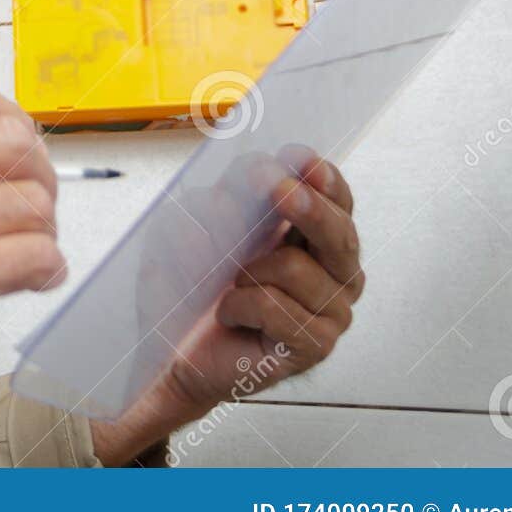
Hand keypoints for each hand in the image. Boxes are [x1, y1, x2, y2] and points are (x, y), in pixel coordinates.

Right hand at [0, 76, 64, 464]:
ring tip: (24, 251)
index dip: (7, 125)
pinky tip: (26, 279)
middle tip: (28, 206)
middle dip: (37, 174)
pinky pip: (38, 255)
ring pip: (35, 201)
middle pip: (16, 139)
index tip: (12, 155)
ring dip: (41, 230)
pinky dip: (45, 270)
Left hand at [161, 146, 364, 413]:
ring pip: (297, 269)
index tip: (303, 160)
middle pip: (337, 232)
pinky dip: (240, 305)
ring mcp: (332, 313)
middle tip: (280, 190)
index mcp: (316, 238)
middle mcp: (337, 274)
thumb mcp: (194, 230)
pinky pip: (276, 308)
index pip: (338, 201)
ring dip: (249, 271)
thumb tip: (244, 183)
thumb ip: (219, 202)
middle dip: (308, 208)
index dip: (325, 180)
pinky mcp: (315, 348)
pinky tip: (228, 315)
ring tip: (230, 285)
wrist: (173, 351)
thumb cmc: (192, 288)